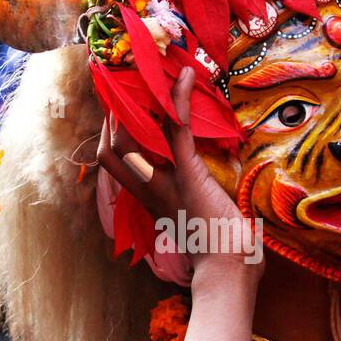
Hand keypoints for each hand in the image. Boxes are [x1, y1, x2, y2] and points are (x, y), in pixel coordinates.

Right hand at [96, 66, 263, 281]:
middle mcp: (149, 190)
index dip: (111, 137)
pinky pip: (175, 129)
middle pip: (110, 150)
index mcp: (149, 201)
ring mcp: (164, 181)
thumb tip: (209, 188)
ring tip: (144, 70)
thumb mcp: (199, 221)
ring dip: (138, 100)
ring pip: (133, 136)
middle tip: (117, 82)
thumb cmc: (221, 250)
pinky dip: (178, 100)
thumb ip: (195, 203)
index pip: (115, 165)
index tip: (117, 112)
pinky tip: (185, 77)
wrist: (229, 270)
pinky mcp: (187, 172)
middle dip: (110, 115)